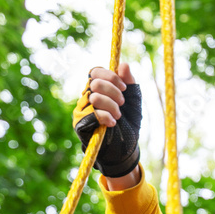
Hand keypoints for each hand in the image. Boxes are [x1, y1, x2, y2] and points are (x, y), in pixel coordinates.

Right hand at [72, 63, 141, 177]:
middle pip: (94, 82)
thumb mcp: (134, 100)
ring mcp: (82, 110)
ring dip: (111, 106)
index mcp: (98, 88)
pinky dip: (106, 116)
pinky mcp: (80, 124)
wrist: (126, 148)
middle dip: (113, 91)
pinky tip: (113, 123)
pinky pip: (92, 113)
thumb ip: (130, 82)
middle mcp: (87, 97)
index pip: (95, 72)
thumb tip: (123, 65)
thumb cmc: (129, 123)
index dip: (110, 76)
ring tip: (118, 116)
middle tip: (122, 103)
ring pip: (94, 97)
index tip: (124, 88)